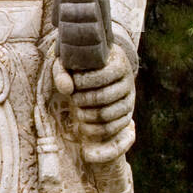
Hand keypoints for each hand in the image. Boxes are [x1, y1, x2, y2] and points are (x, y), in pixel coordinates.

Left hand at [53, 43, 135, 163]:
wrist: (98, 74)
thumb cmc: (82, 66)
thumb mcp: (71, 63)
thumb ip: (63, 71)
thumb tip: (66, 89)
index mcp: (119, 63)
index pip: (103, 75)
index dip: (84, 81)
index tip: (74, 81)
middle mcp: (128, 82)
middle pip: (103, 97)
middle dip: (82, 99)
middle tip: (74, 98)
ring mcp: (129, 100)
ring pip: (107, 114)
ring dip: (85, 114)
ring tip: (77, 109)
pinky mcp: (126, 116)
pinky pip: (111, 128)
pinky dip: (93, 129)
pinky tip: (82, 125)